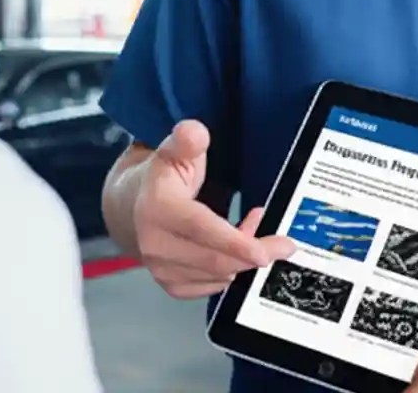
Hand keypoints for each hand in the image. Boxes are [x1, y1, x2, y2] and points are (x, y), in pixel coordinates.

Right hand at [132, 120, 296, 298]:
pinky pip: (214, 286)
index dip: (234, 242)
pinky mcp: (172, 286)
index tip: (263, 253)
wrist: (132, 209)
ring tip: (250, 228)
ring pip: (219, 273)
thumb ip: (187, 140)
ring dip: (243, 256)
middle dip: (256, 253)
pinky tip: (235, 249)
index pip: (200, 229)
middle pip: (216, 259)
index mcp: (157, 209)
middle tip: (285, 244)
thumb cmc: (162, 179)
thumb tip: (195, 131)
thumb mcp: (174, 151)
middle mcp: (155, 245)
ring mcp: (161, 270)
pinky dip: (232, 268)